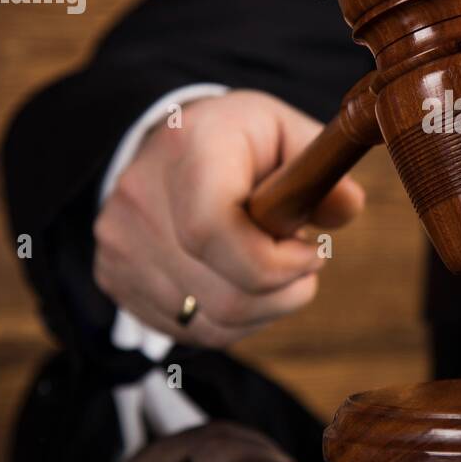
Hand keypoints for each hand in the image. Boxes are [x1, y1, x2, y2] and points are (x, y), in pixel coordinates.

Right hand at [94, 90, 363, 347]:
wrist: (166, 142)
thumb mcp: (286, 131)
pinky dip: (228, 321)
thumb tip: (346, 206)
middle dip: (283, 292)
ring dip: (261, 310)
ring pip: (209, 322)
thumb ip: (321, 164)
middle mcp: (140, 197)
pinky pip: (186, 330)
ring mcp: (119, 242)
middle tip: (301, 263)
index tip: (312, 252)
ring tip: (272, 270)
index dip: (276, 262)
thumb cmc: (238, 140)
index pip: (215, 232)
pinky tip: (239, 282)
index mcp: (189, 150)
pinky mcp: (114, 276)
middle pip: (223, 293)